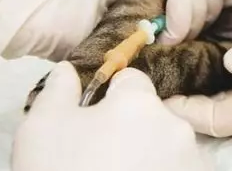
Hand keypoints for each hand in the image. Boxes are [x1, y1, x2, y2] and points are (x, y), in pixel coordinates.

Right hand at [13, 62, 208, 170]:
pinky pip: (177, 167)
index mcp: (139, 102)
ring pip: (166, 144)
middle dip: (130, 129)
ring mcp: (190, 160)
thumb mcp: (41, 131)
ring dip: (148, 154)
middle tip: (100, 157)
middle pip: (152, 114)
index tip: (93, 123)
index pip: (130, 80)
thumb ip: (58, 93)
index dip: (109, 98)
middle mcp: (174, 126)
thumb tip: (68, 70)